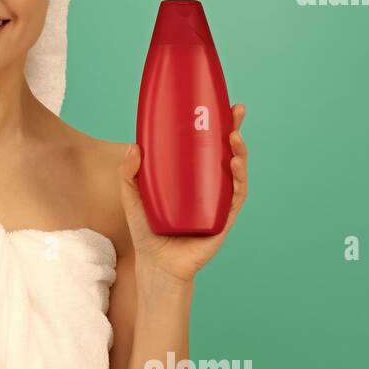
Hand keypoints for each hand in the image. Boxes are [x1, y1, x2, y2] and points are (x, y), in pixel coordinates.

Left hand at [117, 104, 248, 285]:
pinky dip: (238, 179)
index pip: (205, 146)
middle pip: (226, 153)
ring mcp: (218, 202)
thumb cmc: (146, 230)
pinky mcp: (224, 218)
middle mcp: (208, 186)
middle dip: (234, 130)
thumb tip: (134, 146)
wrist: (156, 264)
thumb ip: (129, 173)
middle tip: (236, 111)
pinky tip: (235, 164)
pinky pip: (236, 196)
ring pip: (236, 171)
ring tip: (233, 137)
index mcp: (190, 177)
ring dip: (239, 152)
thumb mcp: (132, 197)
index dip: (215, 125)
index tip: (221, 104)